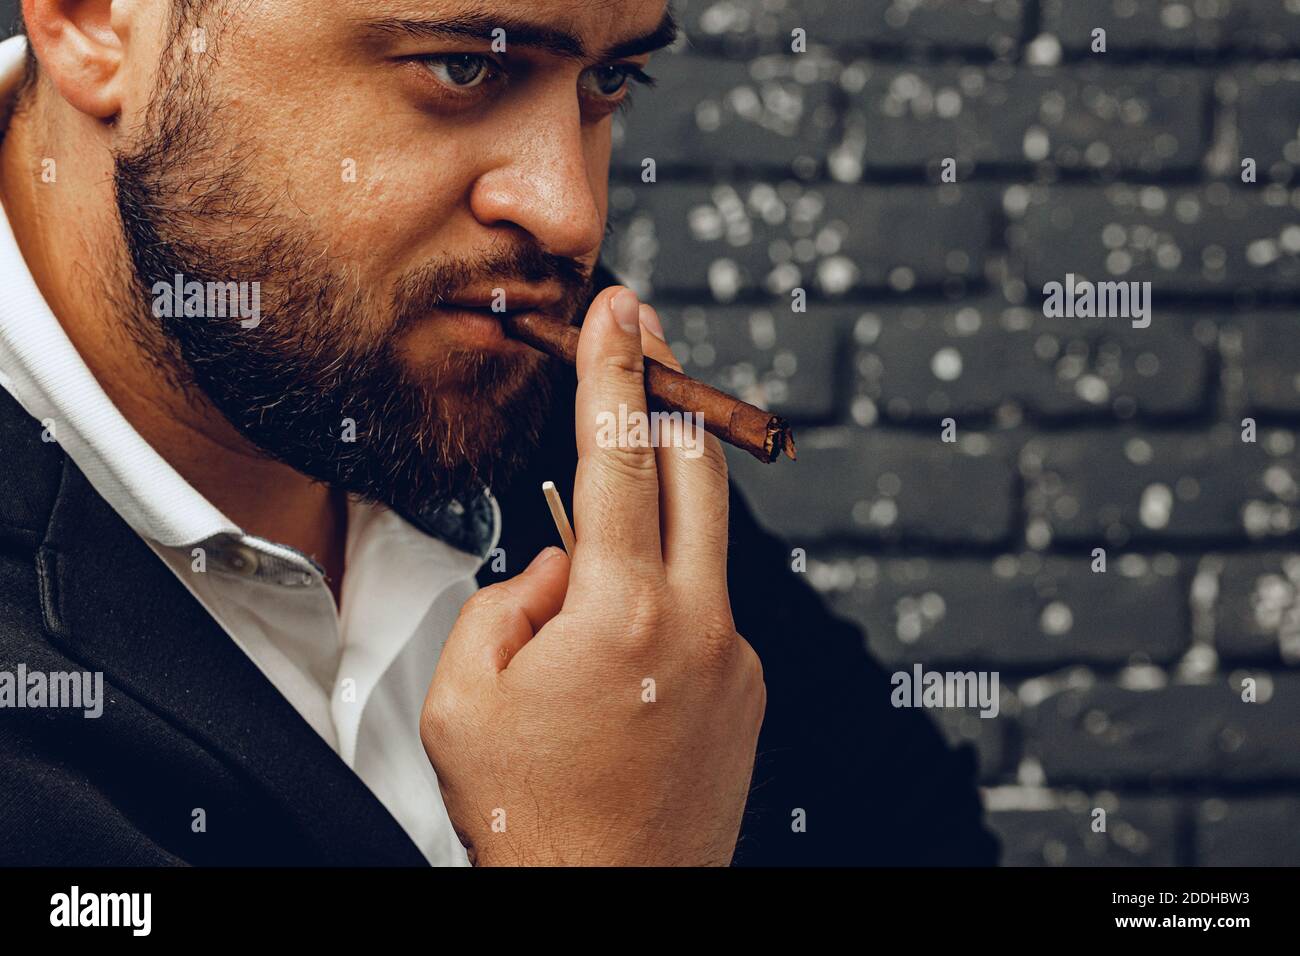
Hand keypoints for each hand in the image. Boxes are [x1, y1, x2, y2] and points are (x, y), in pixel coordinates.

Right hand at [420, 286, 765, 865]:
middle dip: (669, 395)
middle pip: (699, 469)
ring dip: (661, 505)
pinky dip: (665, 592)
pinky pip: (705, 607)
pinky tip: (618, 643)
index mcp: (624, 613)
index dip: (616, 370)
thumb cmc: (529, 814)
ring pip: (705, 542)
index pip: (623, 455)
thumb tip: (561, 566)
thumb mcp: (466, 696)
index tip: (620, 310)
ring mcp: (736, 658)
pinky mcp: (749, 690)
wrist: (610, 904)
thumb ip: (508, 600)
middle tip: (645, 344)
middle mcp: (700, 624)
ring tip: (598, 540)